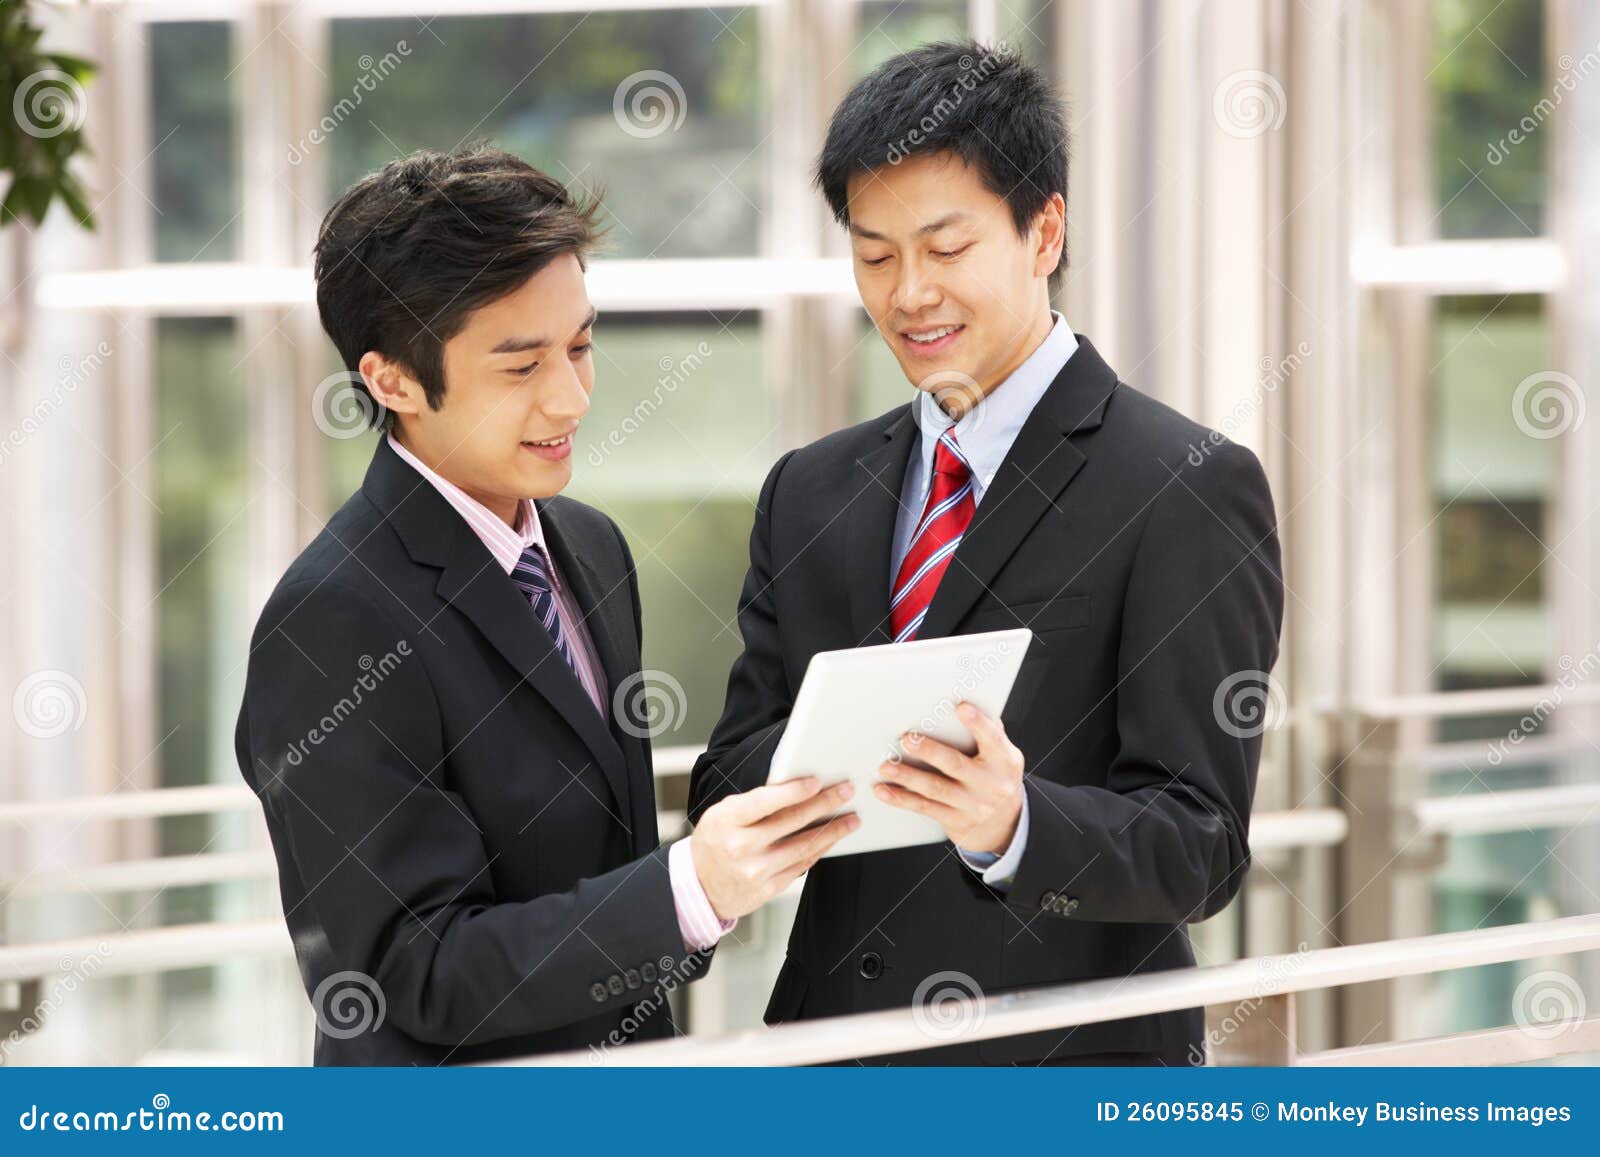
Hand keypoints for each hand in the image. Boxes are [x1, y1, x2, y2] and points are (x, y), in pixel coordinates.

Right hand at [690, 777, 858, 921]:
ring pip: (803, 846)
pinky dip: (819, 850)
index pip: (764, 802)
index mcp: (726, 820)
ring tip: (852, 819)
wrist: (698, 886)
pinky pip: (801, 866)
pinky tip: (832, 839)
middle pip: (791, 822)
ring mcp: (754, 871)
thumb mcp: (723, 814)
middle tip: (846, 791)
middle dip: (824, 804)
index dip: (793, 791)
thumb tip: (798, 787)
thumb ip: (755, 803)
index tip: (817, 781)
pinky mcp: (767, 889)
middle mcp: (740, 847)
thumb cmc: (715, 841)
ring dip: (832, 831)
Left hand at [873, 702, 1023, 854]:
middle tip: (906, 739)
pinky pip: (925, 808)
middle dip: (929, 752)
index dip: (978, 723)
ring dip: (907, 777)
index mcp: (1004, 760)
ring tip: (886, 767)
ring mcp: (973, 805)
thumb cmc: (996, 775)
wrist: (1004, 822)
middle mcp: (991, 784)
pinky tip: (884, 790)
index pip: (993, 738)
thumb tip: (966, 703)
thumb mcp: (1002, 753)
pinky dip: (902, 798)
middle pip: (955, 765)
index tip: (961, 707)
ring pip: (935, 788)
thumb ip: (988, 732)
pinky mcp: (955, 820)